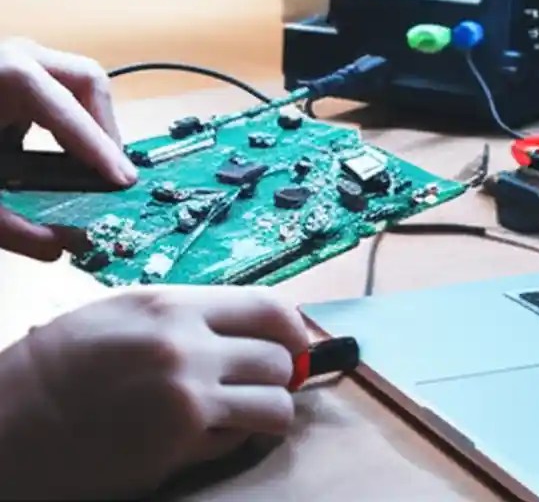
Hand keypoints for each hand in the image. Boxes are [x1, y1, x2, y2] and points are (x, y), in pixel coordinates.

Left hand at [0, 38, 136, 259]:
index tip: (123, 180)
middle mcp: (10, 56)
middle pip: (84, 81)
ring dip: (89, 124)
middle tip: (109, 174)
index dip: (98, 148)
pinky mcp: (5, 73)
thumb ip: (8, 225)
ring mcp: (8, 59)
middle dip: (103, 129)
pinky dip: (64, 121)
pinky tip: (51, 154)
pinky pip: (53, 91)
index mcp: (3, 74)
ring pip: (74, 82)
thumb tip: (56, 248)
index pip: (66, 109)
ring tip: (88, 167)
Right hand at [0, 286, 308, 499]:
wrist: (8, 423)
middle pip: (280, 358)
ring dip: (268, 412)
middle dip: (282, 375)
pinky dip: (231, 441)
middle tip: (265, 384)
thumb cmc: (59, 367)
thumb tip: (251, 328)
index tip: (296, 344)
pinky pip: (235, 442)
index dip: (294, 329)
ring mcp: (186, 399)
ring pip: (275, 406)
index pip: (269, 307)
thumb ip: (187, 317)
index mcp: (172, 307)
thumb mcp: (122, 315)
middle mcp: (186, 347)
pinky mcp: (179, 446)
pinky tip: (202, 437)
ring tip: (245, 415)